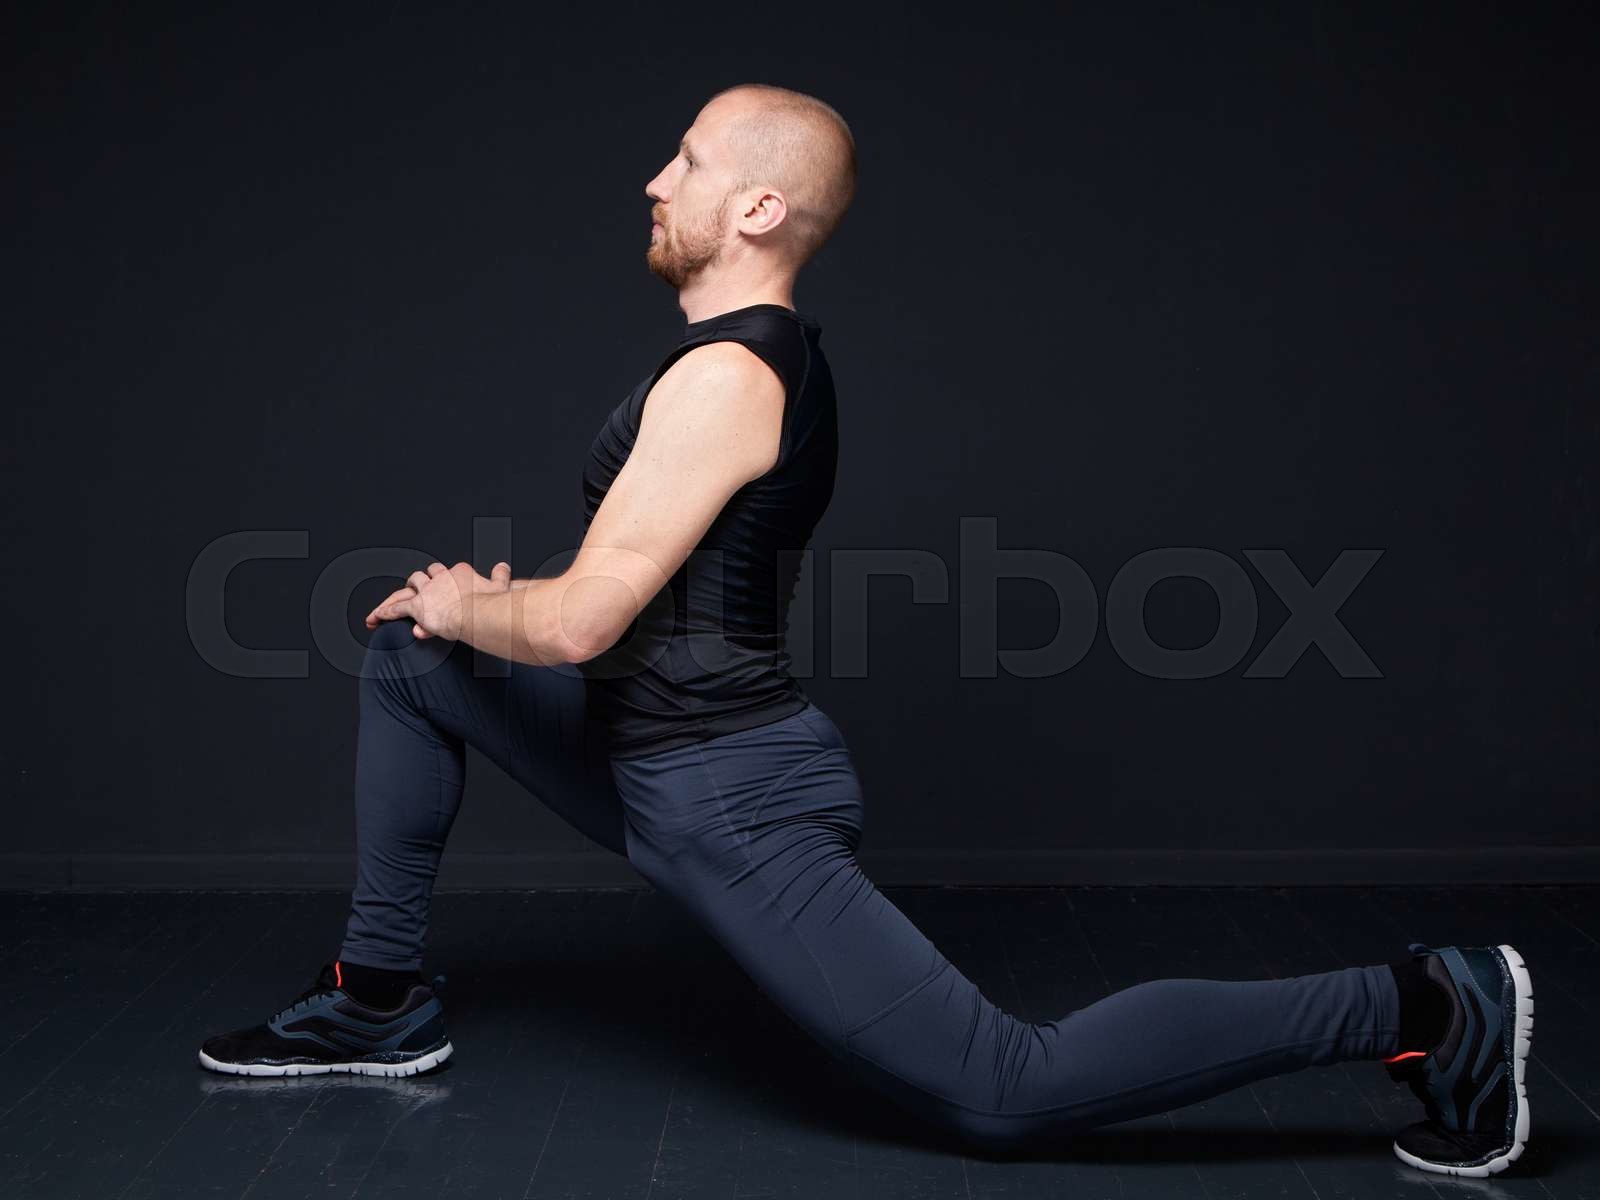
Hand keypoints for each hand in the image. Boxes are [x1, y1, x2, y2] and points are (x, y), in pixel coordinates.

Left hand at [365, 560, 512, 640]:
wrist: (479, 614)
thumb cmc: (491, 605)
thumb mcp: (500, 587)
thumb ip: (501, 575)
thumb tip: (503, 566)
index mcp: (460, 573)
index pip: (447, 572)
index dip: (443, 578)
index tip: (444, 585)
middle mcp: (441, 578)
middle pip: (426, 575)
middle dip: (420, 580)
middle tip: (415, 587)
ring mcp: (428, 591)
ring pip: (410, 586)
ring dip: (402, 593)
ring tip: (394, 600)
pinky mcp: (418, 607)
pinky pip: (399, 608)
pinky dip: (387, 611)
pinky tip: (379, 616)